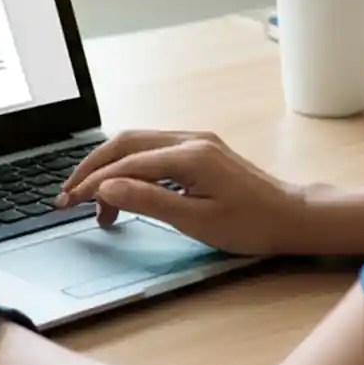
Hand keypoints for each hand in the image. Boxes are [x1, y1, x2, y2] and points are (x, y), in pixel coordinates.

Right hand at [57, 130, 304, 254]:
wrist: (294, 216)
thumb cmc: (252, 225)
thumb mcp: (197, 221)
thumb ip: (148, 201)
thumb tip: (106, 189)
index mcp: (189, 155)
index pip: (126, 164)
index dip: (93, 182)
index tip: (70, 201)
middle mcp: (189, 139)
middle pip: (123, 143)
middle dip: (91, 169)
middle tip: (69, 195)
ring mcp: (194, 141)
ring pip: (135, 144)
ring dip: (108, 169)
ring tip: (95, 204)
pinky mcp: (198, 150)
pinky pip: (151, 151)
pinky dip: (128, 168)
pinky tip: (123, 191)